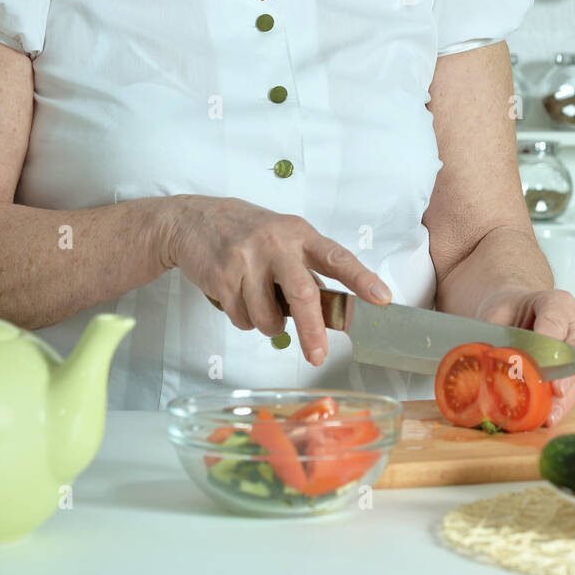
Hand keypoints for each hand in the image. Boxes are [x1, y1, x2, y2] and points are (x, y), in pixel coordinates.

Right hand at [158, 195, 391, 366]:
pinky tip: (236, 295)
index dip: (361, 279)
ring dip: (268, 325)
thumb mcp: (282, 237)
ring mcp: (247, 258)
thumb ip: (307, 267)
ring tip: (258, 302)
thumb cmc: (245, 232)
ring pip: (269, 317)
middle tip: (318, 355)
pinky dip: (243, 318)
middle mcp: (276, 243)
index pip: (337, 257)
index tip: (382, 298)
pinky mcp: (223, 275)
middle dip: (312, 330)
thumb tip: (334, 309)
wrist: (192, 220)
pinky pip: (242, 319)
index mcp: (299, 233)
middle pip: (302, 293)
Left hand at [475, 285, 574, 427]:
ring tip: (553, 414)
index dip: (550, 344)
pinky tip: (553, 415)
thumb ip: (495, 336)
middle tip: (556, 393)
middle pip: (574, 350)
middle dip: (565, 374)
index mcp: (556, 302)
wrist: (515, 313)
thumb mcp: (496, 315)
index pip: (555, 321)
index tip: (545, 366)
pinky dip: (563, 402)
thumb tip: (488, 362)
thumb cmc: (508, 312)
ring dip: (566, 396)